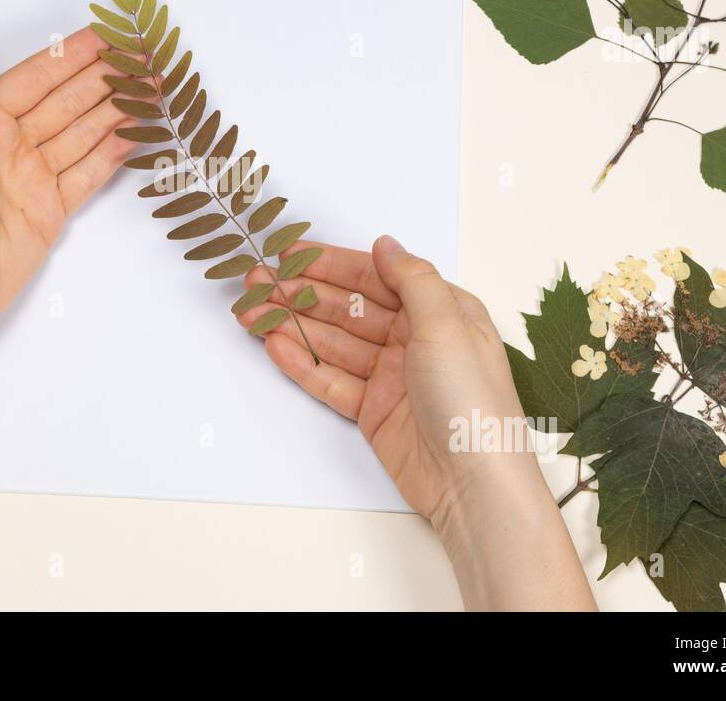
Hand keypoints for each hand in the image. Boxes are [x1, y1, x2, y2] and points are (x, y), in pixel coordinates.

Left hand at [0, 29, 137, 344]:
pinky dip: (114, 152)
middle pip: (67, 102)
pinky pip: (89, 173)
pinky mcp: (50, 211)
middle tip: (145, 57)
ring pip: (84, 133)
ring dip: (117, 109)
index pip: (36, 78)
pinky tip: (137, 131)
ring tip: (152, 87)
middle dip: (106, 78)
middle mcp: (10, 146)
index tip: (108, 35)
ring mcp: (33, 178)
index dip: (73, 56)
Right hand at [237, 235, 594, 608]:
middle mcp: (414, 339)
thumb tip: (385, 244)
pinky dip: (302, 363)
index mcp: (439, 312)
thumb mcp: (448, 324)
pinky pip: (330, 379)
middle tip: (257, 282)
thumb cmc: (473, 400)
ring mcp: (391, 376)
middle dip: (302, 293)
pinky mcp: (373, 410)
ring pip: (333, 342)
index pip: (376, 279)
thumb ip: (412, 279)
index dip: (331, 264)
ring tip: (252, 312)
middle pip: (348, 308)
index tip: (290, 254)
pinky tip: (275, 345)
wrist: (473, 482)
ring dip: (292, 325)